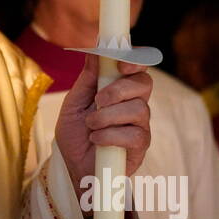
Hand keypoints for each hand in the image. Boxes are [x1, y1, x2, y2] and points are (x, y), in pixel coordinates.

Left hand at [55, 53, 152, 187]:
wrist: (75, 167)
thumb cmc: (76, 134)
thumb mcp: (74, 104)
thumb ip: (87, 79)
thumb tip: (93, 50)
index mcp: (119, 88)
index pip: (137, 67)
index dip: (135, 59)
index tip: (120, 63)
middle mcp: (134, 103)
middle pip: (144, 83)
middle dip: (120, 89)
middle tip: (98, 100)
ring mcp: (140, 124)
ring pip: (139, 109)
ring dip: (108, 116)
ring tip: (91, 125)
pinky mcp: (141, 146)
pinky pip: (135, 135)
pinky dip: (111, 135)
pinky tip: (97, 139)